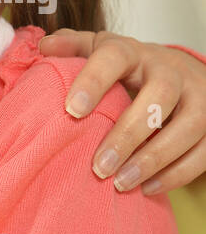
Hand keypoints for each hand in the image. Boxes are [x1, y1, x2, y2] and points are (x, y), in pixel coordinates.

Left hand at [39, 29, 205, 192]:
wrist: (179, 72)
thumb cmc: (128, 69)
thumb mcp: (99, 52)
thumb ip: (72, 48)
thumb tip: (45, 46)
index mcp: (135, 53)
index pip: (115, 56)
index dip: (93, 80)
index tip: (72, 109)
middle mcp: (172, 70)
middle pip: (159, 96)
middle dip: (128, 134)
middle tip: (99, 167)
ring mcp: (199, 95)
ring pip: (189, 126)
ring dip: (154, 159)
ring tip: (121, 183)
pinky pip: (205, 150)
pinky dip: (178, 173)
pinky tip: (147, 187)